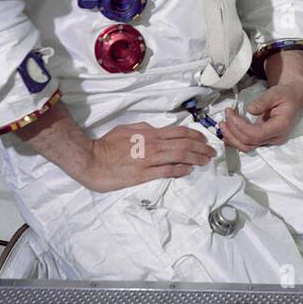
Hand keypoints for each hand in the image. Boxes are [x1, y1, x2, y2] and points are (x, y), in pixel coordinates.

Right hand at [84, 121, 215, 192]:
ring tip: (205, 161)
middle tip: (211, 152)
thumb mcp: (126, 129)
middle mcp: (153, 145)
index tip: (204, 139)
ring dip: (196, 158)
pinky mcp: (143, 175)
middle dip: (201, 147)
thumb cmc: (106, 144)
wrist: (91, 160)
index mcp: (150, 133)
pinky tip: (189, 170)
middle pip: (184, 144)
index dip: (195, 135)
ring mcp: (149, 160)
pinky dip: (181, 170)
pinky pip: (167, 171)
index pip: (179, 132)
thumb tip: (155, 129)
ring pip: (180, 157)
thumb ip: (143, 129)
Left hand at [222, 80, 302, 151]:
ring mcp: (270, 140)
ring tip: (223, 124)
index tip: (231, 115)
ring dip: (232, 138)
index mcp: (281, 126)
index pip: (257, 134)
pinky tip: (227, 133)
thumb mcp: (276, 93)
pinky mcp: (264, 139)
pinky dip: (235, 140)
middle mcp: (275, 137)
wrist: (294, 99)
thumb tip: (250, 109)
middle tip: (226, 115)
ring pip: (247, 147)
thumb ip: (263, 101)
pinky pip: (248, 144)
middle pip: (249, 142)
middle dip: (233, 130)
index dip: (240, 127)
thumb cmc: (286, 95)